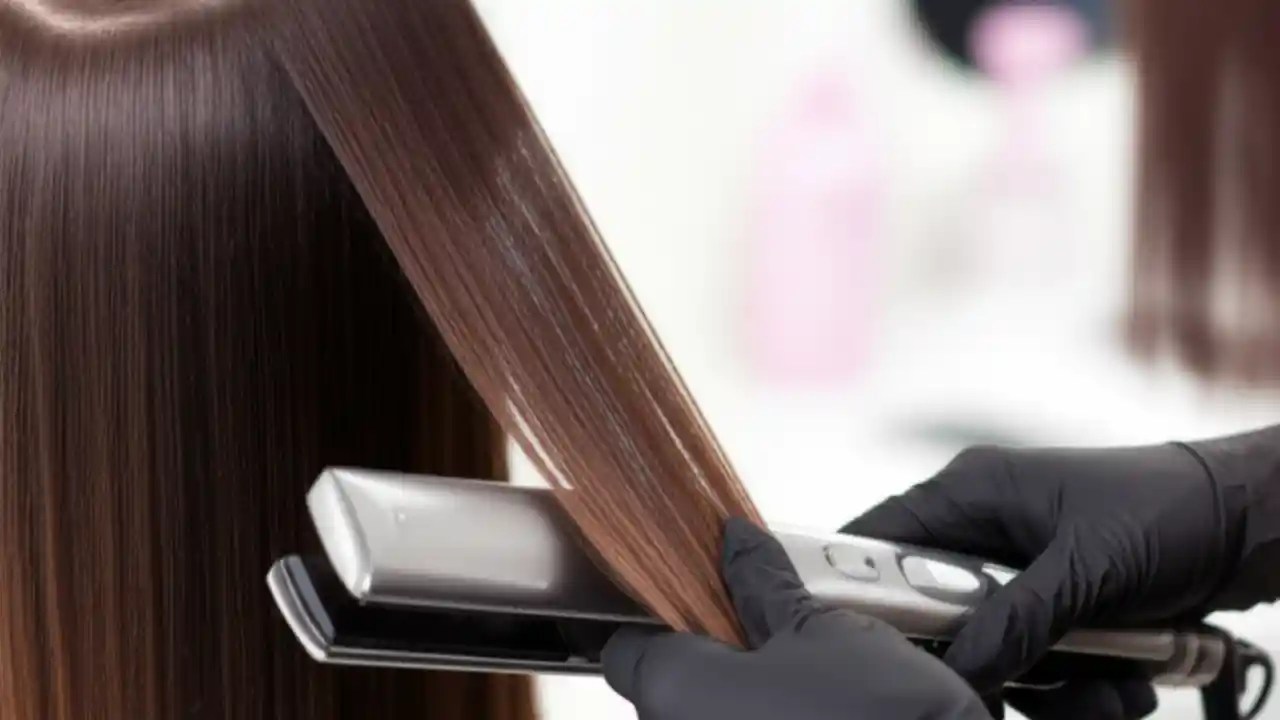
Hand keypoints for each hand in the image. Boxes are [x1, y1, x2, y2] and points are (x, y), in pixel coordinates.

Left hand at [602, 518, 989, 719]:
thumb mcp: (824, 629)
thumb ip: (764, 585)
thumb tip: (737, 547)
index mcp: (676, 691)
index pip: (626, 647)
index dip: (661, 615)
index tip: (696, 598)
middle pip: (667, 688)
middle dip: (710, 656)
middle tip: (764, 632)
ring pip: (705, 719)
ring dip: (739, 697)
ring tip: (800, 679)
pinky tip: (808, 716)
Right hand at [844, 437, 1265, 709]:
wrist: (1254, 522)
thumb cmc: (1170, 511)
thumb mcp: (1089, 566)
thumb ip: (1020, 619)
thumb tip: (961, 673)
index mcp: (973, 492)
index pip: (881, 539)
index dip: (865, 591)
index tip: (880, 650)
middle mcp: (987, 532)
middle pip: (940, 616)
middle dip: (993, 665)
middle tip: (1027, 688)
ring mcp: (1023, 573)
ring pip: (996, 654)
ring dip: (1054, 689)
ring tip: (1112, 692)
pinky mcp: (1059, 607)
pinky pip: (1042, 665)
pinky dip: (1083, 689)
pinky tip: (1129, 687)